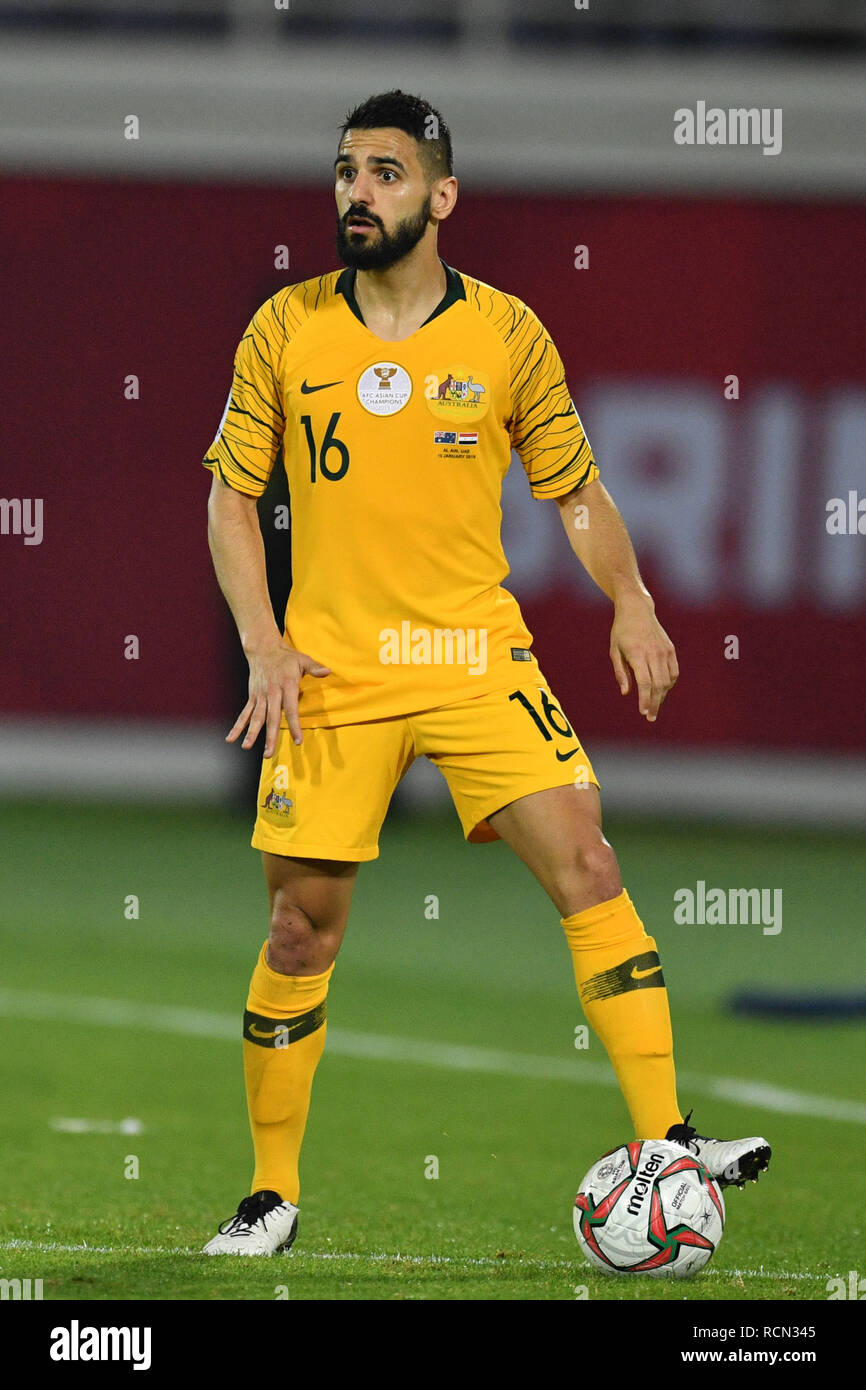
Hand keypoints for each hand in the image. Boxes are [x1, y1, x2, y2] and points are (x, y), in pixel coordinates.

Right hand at [227, 640, 330, 755]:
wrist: (263, 649)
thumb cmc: (286, 656)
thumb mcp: (303, 659)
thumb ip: (314, 667)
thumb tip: (327, 671)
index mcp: (286, 685)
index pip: (291, 709)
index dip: (294, 726)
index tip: (297, 740)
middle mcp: (272, 693)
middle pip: (271, 718)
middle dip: (270, 736)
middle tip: (269, 753)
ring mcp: (260, 696)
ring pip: (256, 718)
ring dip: (251, 733)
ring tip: (247, 747)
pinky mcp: (252, 697)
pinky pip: (245, 713)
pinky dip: (238, 726)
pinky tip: (232, 738)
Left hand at [609, 597, 677, 721]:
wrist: (637, 610)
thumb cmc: (621, 632)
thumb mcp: (614, 651)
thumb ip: (620, 673)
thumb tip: (626, 693)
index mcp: (637, 654)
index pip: (644, 683)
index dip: (645, 699)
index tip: (643, 712)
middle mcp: (653, 653)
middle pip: (658, 685)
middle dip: (655, 703)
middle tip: (651, 717)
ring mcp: (664, 651)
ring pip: (667, 680)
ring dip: (662, 696)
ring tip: (655, 706)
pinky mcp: (670, 649)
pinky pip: (673, 672)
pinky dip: (669, 684)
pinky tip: (662, 691)